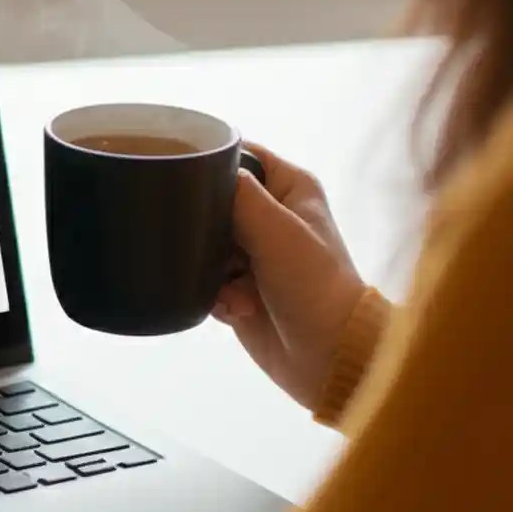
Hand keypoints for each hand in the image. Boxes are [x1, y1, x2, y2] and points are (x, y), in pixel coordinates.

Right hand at [214, 144, 367, 409]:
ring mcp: (253, 253)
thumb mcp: (277, 231)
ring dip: (211, 269)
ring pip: (203, 245)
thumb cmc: (314, 285)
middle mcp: (271, 215)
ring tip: (235, 288)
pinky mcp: (238, 287)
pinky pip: (204, 279)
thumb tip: (201, 171)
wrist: (327, 356)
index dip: (211, 164)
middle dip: (206, 229)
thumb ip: (238, 195)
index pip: (240, 155)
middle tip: (216, 249)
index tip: (185, 178)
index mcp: (289, 187)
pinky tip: (238, 310)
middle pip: (212, 203)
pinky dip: (215, 295)